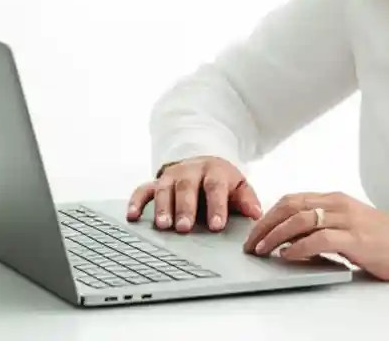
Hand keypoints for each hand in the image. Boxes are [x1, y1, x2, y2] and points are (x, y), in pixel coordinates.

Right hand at [126, 156, 261, 232]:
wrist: (204, 161)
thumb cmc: (222, 181)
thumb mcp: (238, 186)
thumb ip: (247, 200)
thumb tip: (256, 214)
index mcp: (214, 172)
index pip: (215, 187)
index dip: (216, 206)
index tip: (216, 225)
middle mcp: (190, 171)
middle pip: (186, 187)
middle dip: (185, 208)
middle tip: (185, 228)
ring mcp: (171, 176)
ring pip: (164, 189)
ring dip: (163, 207)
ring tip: (162, 226)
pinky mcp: (156, 182)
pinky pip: (143, 189)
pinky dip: (136, 201)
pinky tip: (132, 216)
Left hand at [243, 192, 388, 281]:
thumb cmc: (384, 239)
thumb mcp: (349, 225)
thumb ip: (324, 227)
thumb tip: (291, 239)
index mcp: (335, 199)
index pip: (292, 200)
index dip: (268, 214)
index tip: (254, 232)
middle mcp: (338, 204)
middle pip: (290, 206)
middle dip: (265, 224)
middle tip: (250, 243)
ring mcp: (347, 220)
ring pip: (300, 220)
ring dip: (275, 236)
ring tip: (263, 251)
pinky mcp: (356, 239)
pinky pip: (319, 239)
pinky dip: (298, 247)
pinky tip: (287, 256)